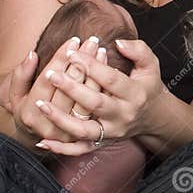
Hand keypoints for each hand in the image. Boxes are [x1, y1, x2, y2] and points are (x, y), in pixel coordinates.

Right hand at [2, 37, 101, 147]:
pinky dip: (103, 87)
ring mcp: (69, 134)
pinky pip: (97, 109)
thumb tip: (32, 55)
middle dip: (80, 63)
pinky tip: (107, 67)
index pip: (47, 82)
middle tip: (91, 41)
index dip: (60, 60)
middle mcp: (50, 126)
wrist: (41, 132)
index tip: (73, 41)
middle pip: (68, 91)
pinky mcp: (85, 135)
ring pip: (85, 101)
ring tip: (100, 50)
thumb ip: (20, 75)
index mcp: (31, 114)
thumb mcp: (15, 94)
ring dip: (95, 74)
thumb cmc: (29, 107)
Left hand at [32, 38, 164, 154]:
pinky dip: (61, 149)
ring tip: (40, 104)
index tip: (72, 52)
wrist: (153, 117)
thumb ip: (138, 50)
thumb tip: (118, 42)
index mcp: (134, 94)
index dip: (90, 65)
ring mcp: (111, 132)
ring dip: (60, 118)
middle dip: (71, 88)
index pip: (110, 79)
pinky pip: (79, 150)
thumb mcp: (150, 65)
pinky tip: (42, 141)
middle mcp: (122, 115)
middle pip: (95, 103)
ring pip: (83, 130)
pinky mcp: (102, 143)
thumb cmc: (147, 85)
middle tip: (52, 74)